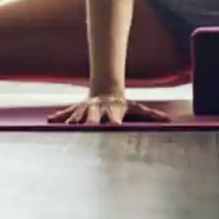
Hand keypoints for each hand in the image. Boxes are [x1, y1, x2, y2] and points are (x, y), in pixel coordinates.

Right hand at [47, 92, 171, 124]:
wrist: (107, 90)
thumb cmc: (124, 105)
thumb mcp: (138, 109)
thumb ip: (152, 115)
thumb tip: (169, 120)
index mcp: (113, 112)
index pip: (114, 117)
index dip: (114, 121)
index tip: (115, 126)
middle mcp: (98, 109)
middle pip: (94, 116)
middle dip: (91, 121)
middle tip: (90, 127)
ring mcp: (86, 109)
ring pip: (78, 114)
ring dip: (73, 120)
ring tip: (67, 127)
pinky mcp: (77, 109)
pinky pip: (67, 112)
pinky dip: (59, 116)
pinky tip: (50, 120)